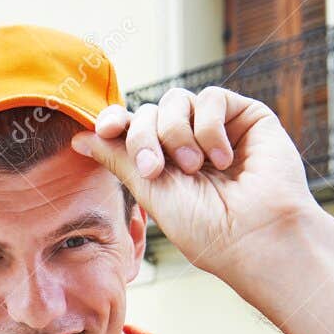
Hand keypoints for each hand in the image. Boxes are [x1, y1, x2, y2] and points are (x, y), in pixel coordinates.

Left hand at [70, 86, 318, 284]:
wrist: (253, 235)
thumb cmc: (205, 227)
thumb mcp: (152, 192)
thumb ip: (119, 158)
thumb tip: (80, 137)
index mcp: (163, 163)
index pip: (132, 128)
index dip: (115, 121)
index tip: (106, 129)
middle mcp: (188, 143)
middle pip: (149, 112)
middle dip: (145, 137)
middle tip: (157, 170)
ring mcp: (216, 128)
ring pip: (176, 100)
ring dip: (176, 133)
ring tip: (195, 167)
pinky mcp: (245, 117)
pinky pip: (211, 98)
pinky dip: (209, 127)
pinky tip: (224, 159)